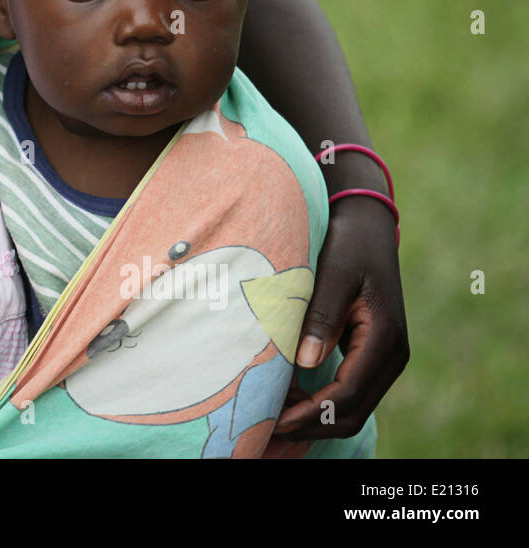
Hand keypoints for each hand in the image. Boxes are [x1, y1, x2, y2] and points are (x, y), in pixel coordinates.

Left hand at [274, 196, 408, 439]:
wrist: (366, 226)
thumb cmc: (348, 244)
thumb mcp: (333, 273)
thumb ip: (321, 316)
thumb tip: (306, 362)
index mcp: (385, 337)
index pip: (350, 393)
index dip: (312, 412)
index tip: (275, 421)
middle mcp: (391, 355)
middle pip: (354, 411)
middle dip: (311, 426)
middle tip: (267, 433)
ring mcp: (383, 358)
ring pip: (352, 407)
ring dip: (314, 419)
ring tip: (270, 421)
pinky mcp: (370, 355)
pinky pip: (348, 392)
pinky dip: (318, 403)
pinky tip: (285, 399)